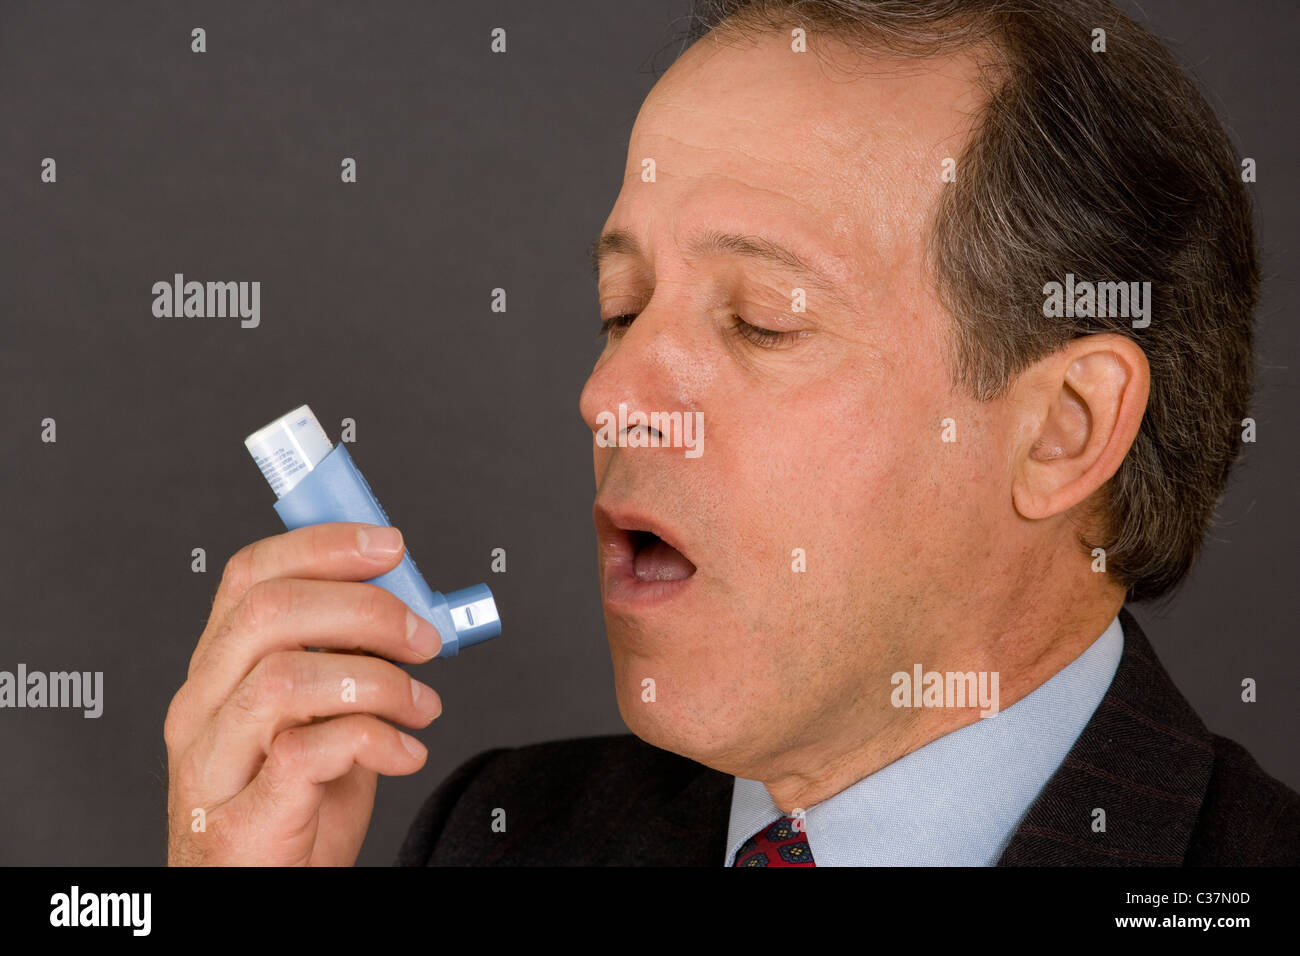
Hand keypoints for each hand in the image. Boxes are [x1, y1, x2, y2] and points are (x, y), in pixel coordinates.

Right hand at [164, 522, 442, 864]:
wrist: (262, 896)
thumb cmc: (295, 807)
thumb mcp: (322, 716)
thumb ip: (346, 661)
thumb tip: (409, 603)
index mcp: (218, 670)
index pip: (250, 576)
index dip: (321, 545)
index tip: (389, 545)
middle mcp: (201, 708)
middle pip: (271, 613)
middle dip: (367, 608)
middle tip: (426, 638)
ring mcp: (213, 765)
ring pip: (286, 678)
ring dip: (379, 681)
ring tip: (421, 706)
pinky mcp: (242, 819)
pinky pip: (310, 751)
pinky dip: (376, 740)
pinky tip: (404, 754)